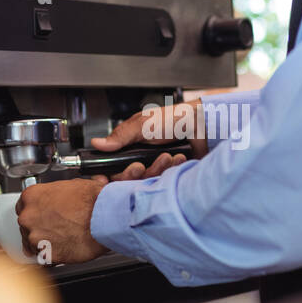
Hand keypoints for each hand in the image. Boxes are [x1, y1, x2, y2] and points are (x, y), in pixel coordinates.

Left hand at [16, 176, 109, 263]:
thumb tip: (62, 197)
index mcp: (32, 196)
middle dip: (40, 228)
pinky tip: (66, 248)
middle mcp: (29, 217)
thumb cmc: (92, 202)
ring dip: (46, 242)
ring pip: (34, 243)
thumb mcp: (72, 186)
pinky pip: (46, 258)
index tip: (42, 215)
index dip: (35, 212)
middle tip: (56, 227)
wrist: (104, 218)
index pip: (22, 206)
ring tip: (64, 238)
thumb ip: (57, 194)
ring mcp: (36, 237)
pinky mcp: (47, 255)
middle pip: (26, 226)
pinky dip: (54, 256)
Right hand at [91, 100, 207, 181]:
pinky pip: (163, 183)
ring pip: (146, 182)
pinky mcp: (171, 176)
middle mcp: (142, 159)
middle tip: (140, 164)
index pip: (113, 168)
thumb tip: (97, 143)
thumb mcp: (143, 124)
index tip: (106, 177)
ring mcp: (156, 168)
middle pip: (128, 179)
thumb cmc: (174, 119)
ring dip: (156, 169)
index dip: (110, 174)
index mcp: (130, 146)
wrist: (203, 125)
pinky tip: (178, 159)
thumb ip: (120, 136)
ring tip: (168, 156)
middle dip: (134, 172)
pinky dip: (170, 171)